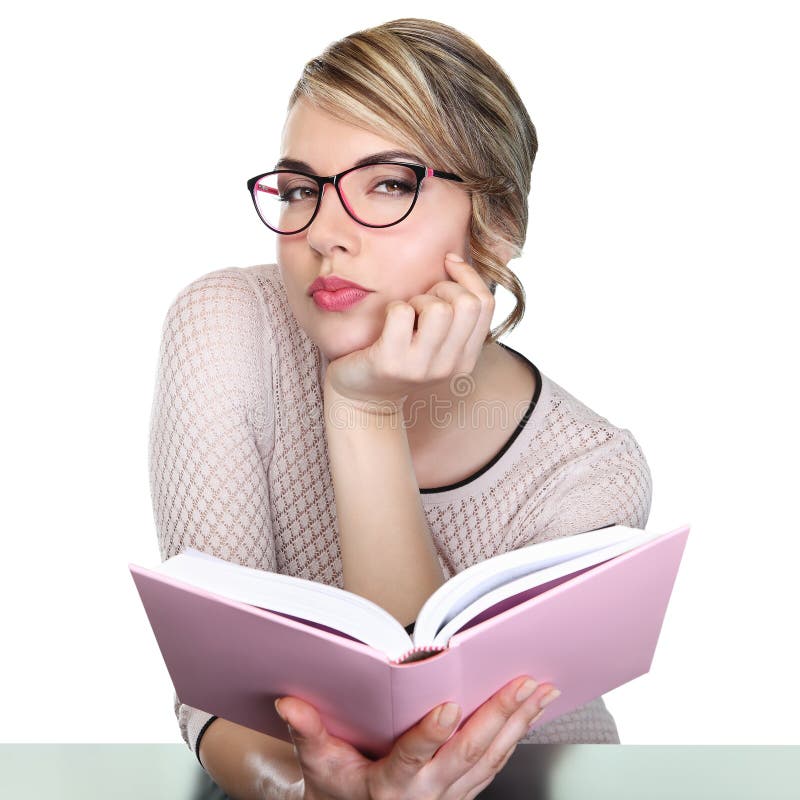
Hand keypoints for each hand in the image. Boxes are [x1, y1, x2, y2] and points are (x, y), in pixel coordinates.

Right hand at [275, 674, 559, 799]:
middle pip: (467, 755)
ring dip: (517, 724)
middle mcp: (426, 795)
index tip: (450, 705)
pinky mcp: (464, 792)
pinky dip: (516, 736)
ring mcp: (451, 797)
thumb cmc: (339, 790)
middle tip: (523, 684)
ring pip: (490, 759)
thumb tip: (289, 703)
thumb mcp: (319, 764)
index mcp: (388, 786)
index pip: (412, 758)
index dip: (431, 734)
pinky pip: (495, 765)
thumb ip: (308, 733)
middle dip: (498, 716)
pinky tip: (531, 712)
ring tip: (540, 690)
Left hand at [322, 253, 494, 413]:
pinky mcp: (390, 363)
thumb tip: (454, 258)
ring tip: (406, 314)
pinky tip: (386, 323)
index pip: (486, 303)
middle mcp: (449, 367)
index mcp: (466, 360)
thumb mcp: (436, 343)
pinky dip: (392, 308)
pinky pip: (401, 313)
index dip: (468, 275)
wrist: (362, 398)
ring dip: (419, 300)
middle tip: (421, 301)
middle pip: (467, 304)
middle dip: (443, 289)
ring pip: (439, 309)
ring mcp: (420, 368)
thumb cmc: (399, 358)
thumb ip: (454, 315)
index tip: (447, 264)